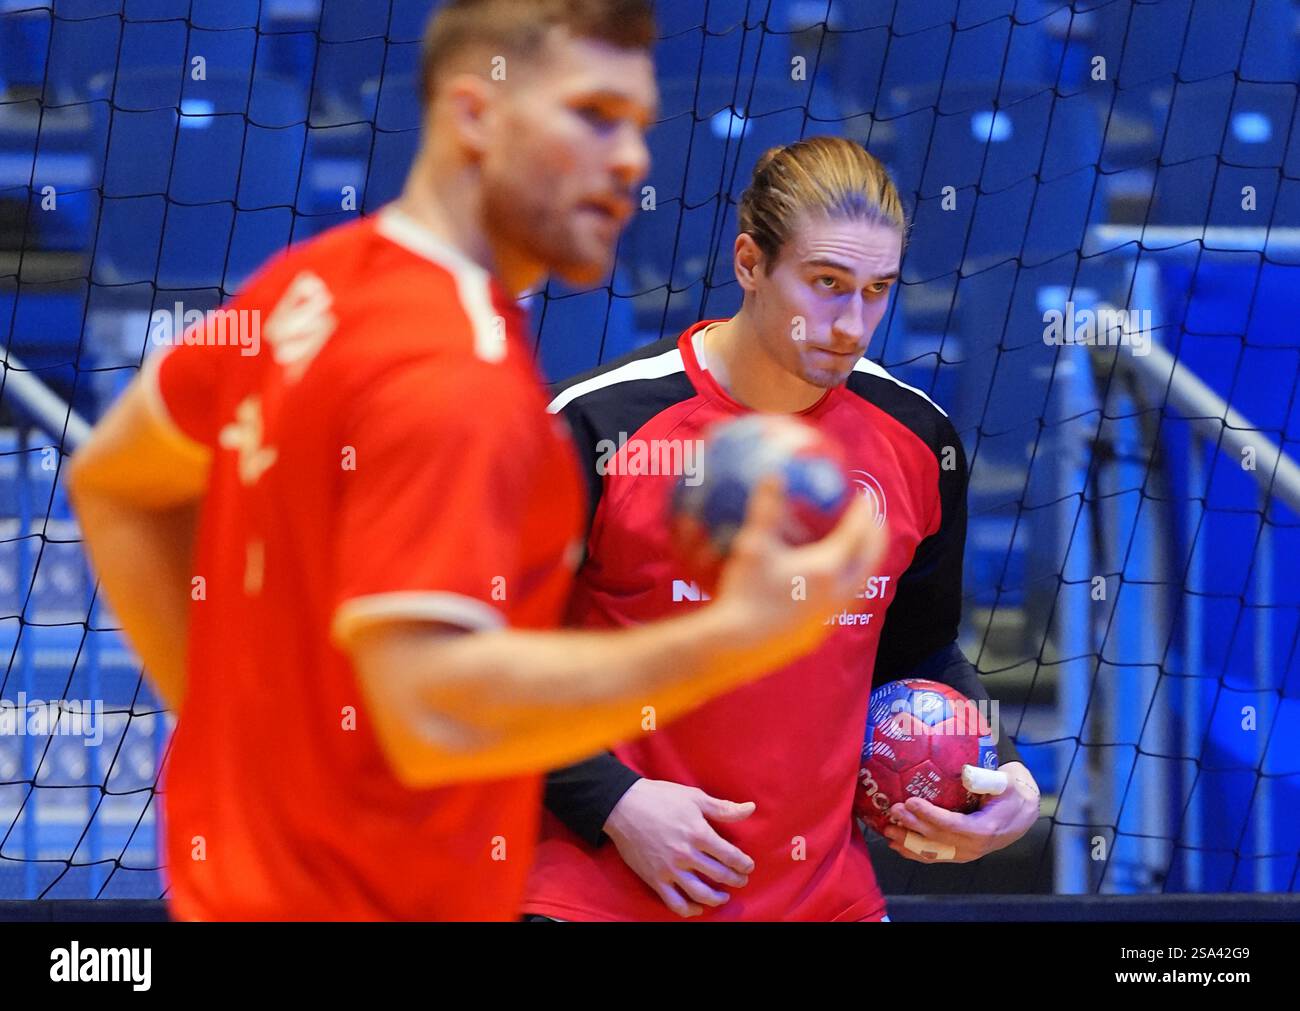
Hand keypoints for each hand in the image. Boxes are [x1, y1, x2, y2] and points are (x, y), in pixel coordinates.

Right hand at [602, 778, 755, 917]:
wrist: (624, 806)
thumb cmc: (660, 798)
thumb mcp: (694, 797)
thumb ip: (723, 808)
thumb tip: (750, 809)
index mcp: (698, 833)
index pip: (730, 856)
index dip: (743, 864)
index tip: (748, 866)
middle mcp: (686, 854)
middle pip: (719, 875)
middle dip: (735, 880)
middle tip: (741, 880)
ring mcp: (670, 869)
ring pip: (700, 893)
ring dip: (717, 898)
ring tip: (724, 896)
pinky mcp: (655, 878)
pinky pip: (675, 902)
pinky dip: (689, 910)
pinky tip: (697, 908)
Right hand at [712, 477, 887, 665]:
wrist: (737, 644)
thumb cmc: (745, 593)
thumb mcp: (753, 546)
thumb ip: (766, 508)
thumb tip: (774, 474)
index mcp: (827, 568)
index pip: (856, 534)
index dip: (863, 513)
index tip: (866, 497)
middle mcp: (838, 593)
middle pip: (869, 559)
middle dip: (874, 536)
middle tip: (872, 519)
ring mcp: (831, 616)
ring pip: (861, 584)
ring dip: (864, 562)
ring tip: (858, 549)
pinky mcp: (819, 632)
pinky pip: (845, 601)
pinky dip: (848, 583)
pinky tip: (832, 583)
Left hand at [879, 761, 1040, 863]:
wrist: (1020, 816)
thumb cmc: (1010, 795)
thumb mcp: (1005, 784)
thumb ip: (986, 779)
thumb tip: (966, 773)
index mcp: (985, 829)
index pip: (952, 825)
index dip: (929, 815)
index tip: (910, 801)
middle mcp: (973, 847)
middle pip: (937, 839)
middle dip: (911, 825)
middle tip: (893, 810)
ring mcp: (965, 854)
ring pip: (931, 852)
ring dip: (907, 842)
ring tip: (887, 830)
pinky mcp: (957, 855)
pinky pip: (933, 856)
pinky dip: (913, 852)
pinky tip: (896, 844)